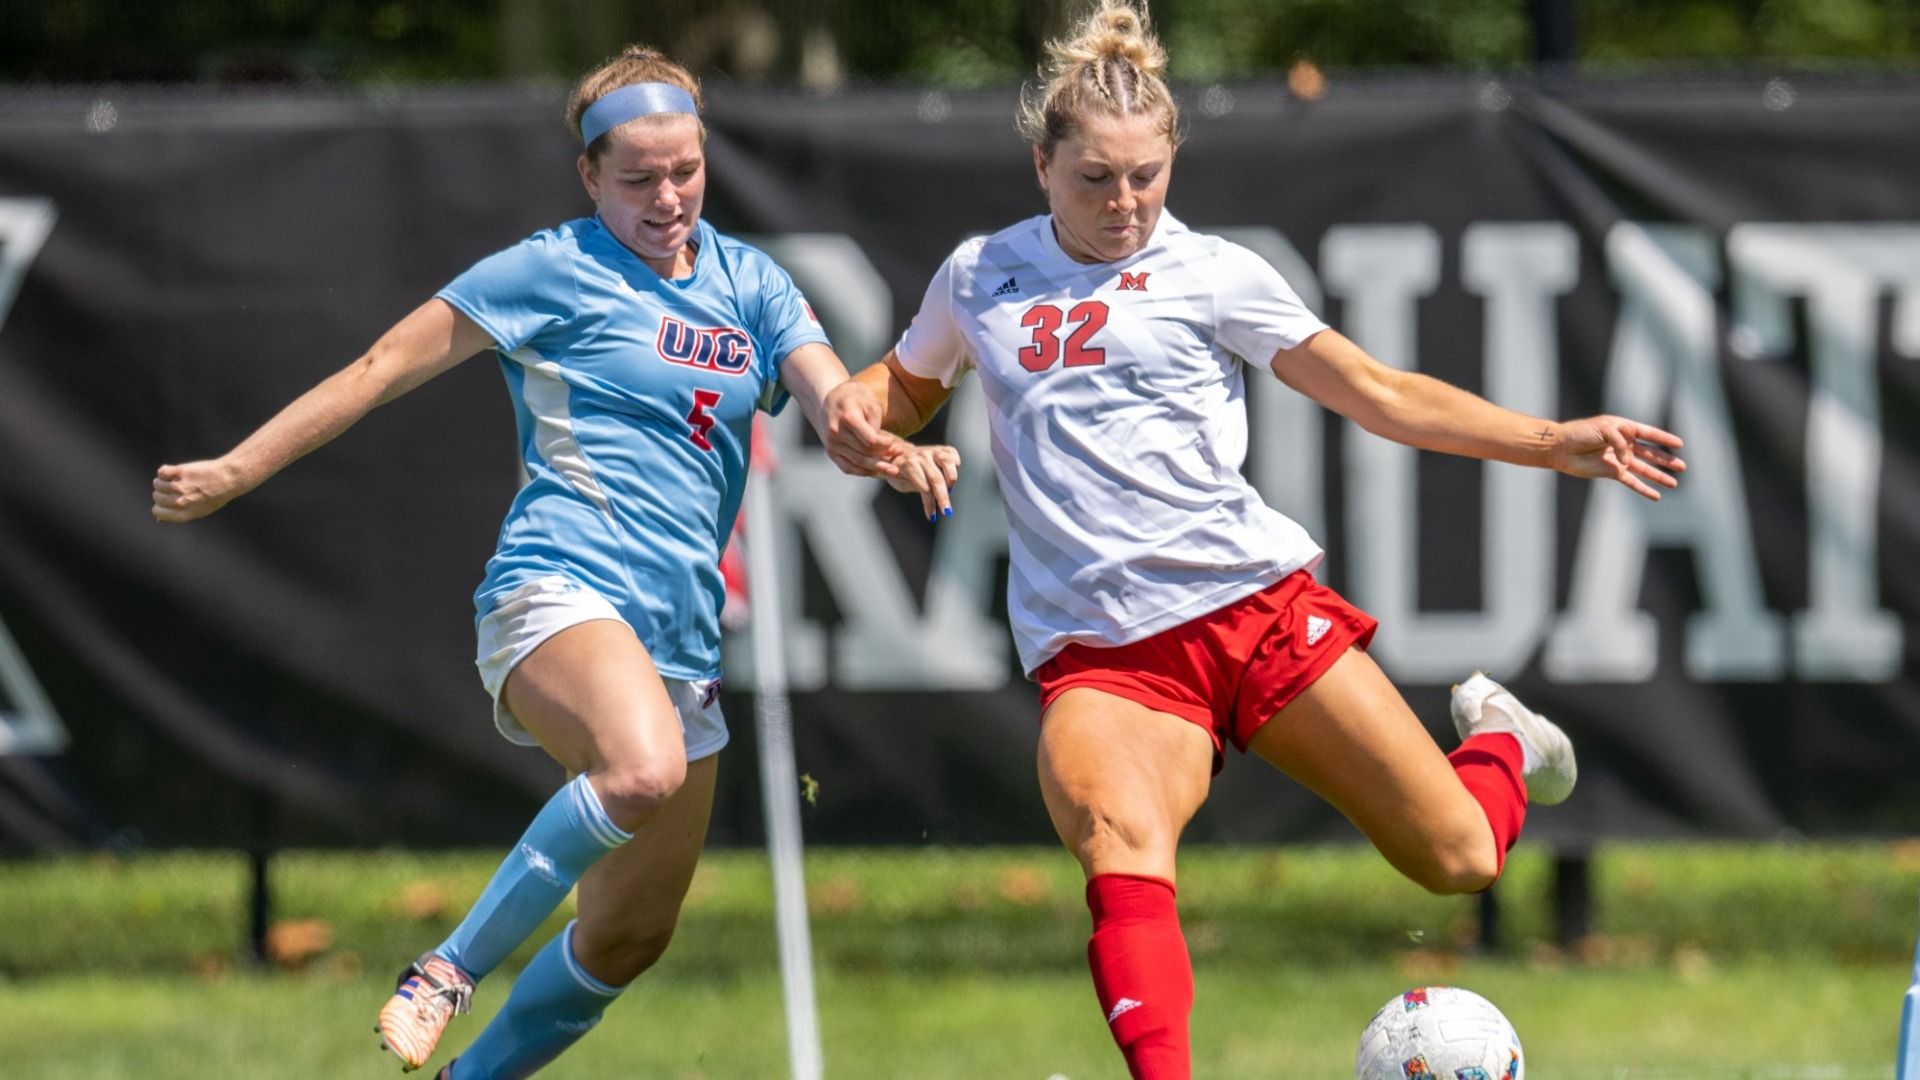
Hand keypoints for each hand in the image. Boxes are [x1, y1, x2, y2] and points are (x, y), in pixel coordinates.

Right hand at [151, 459, 250, 521]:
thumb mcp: (200, 511)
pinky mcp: (180, 472)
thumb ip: (179, 514)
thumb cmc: (216, 495)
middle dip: (163, 492)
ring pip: (157, 483)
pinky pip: (162, 472)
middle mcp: (179, 502)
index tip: (168, 500)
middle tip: (178, 487)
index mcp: (183, 515)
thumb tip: (159, 519)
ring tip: (179, 479)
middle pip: (156, 497)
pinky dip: (166, 471)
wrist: (229, 478)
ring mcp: (179, 487)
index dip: (161, 506)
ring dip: (164, 480)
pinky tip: (177, 472)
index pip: (157, 512)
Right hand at [822, 380, 907, 476]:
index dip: (884, 445)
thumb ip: (876, 423)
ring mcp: (831, 444)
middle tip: (899, 458)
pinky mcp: (830, 452)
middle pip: (864, 452)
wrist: (832, 401)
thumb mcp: (869, 404)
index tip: (895, 444)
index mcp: (847, 418)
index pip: (870, 439)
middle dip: (884, 457)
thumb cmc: (856, 400)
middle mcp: (836, 432)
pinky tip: (877, 472)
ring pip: (857, 462)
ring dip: (877, 468)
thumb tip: (882, 445)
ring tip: (893, 470)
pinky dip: (863, 472)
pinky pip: (847, 467)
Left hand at [884, 444, 960, 518]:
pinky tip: (951, 475)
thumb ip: (913, 486)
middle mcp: (921, 455)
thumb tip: (929, 493)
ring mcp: (932, 450)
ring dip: (951, 479)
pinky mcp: (940, 448)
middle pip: (936, 478)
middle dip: (943, 497)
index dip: (929, 503)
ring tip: (950, 490)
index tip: (932, 516)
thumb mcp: (899, 483)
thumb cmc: (899, 472)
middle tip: (947, 511)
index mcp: (908, 464)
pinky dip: (956, 463)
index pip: (924, 487)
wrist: (898, 454)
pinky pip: (952, 453)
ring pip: (947, 462)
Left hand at [1547, 416, 1685, 499]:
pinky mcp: (1612, 472)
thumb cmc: (1580, 433)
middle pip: (1650, 453)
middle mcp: (1624, 444)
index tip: (1679, 444)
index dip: (1664, 438)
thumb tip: (1627, 461)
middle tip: (1683, 467)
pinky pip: (1631, 482)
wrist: (1561, 448)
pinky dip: (1643, 489)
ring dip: (1659, 476)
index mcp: (1623, 428)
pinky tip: (1656, 495)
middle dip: (1666, 460)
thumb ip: (1619, 441)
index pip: (1648, 433)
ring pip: (1644, 469)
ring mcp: (1619, 459)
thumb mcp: (1603, 429)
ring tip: (1674, 483)